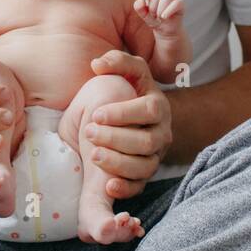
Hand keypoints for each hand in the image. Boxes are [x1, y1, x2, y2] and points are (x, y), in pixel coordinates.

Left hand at [87, 49, 173, 199]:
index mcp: (157, 106)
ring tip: (93, 155)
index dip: (123, 114)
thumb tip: (96, 64)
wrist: (129, 119)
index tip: (96, 114)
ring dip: (118, 163)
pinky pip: (140, 186)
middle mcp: (161, 133)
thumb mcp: (125, 73)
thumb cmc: (123, 92)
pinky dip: (125, 189)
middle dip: (116, 138)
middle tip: (89, 133)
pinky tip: (107, 186)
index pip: (149, 110)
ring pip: (145, 166)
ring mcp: (155, 156)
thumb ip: (115, 62)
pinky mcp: (145, 175)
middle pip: (147, 142)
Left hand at [134, 0, 184, 37]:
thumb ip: (140, 9)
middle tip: (154, 15)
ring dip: (160, 10)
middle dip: (153, 7)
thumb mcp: (145, 16)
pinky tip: (164, 17)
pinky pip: (176, 3)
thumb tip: (140, 1)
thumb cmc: (155, 20)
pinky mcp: (180, 3)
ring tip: (160, 18)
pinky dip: (168, 11)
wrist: (166, 30)